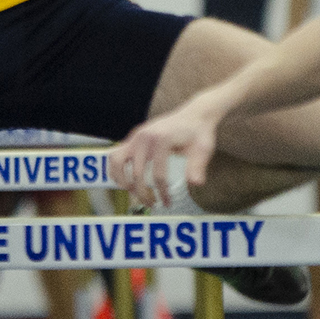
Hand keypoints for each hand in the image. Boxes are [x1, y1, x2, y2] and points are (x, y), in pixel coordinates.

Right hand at [108, 97, 222, 208]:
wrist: (195, 114)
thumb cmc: (199, 132)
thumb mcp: (203, 149)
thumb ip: (198, 166)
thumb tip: (194, 183)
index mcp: (161, 140)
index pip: (158, 174)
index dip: (162, 192)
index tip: (168, 202)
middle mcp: (144, 137)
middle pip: (136, 173)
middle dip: (142, 193)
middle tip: (151, 203)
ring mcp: (136, 136)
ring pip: (117, 162)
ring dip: (123, 180)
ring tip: (134, 193)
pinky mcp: (133, 137)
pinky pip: (116, 155)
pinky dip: (117, 170)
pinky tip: (127, 181)